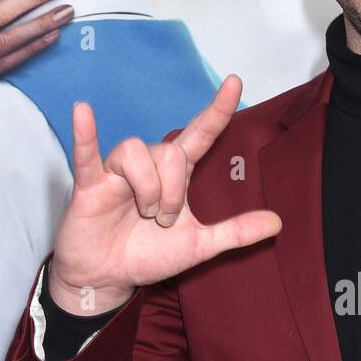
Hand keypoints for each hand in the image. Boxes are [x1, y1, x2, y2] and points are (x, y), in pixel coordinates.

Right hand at [47, 75, 281, 313]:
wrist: (108, 278)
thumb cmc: (148, 255)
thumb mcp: (199, 245)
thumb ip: (236, 232)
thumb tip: (278, 221)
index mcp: (175, 176)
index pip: (200, 134)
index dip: (217, 110)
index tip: (234, 82)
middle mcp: (148, 166)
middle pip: (169, 151)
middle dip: (172, 192)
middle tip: (164, 221)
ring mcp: (116, 173)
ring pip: (136, 152)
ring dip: (147, 188)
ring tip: (144, 214)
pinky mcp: (89, 185)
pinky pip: (87, 153)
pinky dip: (85, 134)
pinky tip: (83, 111)